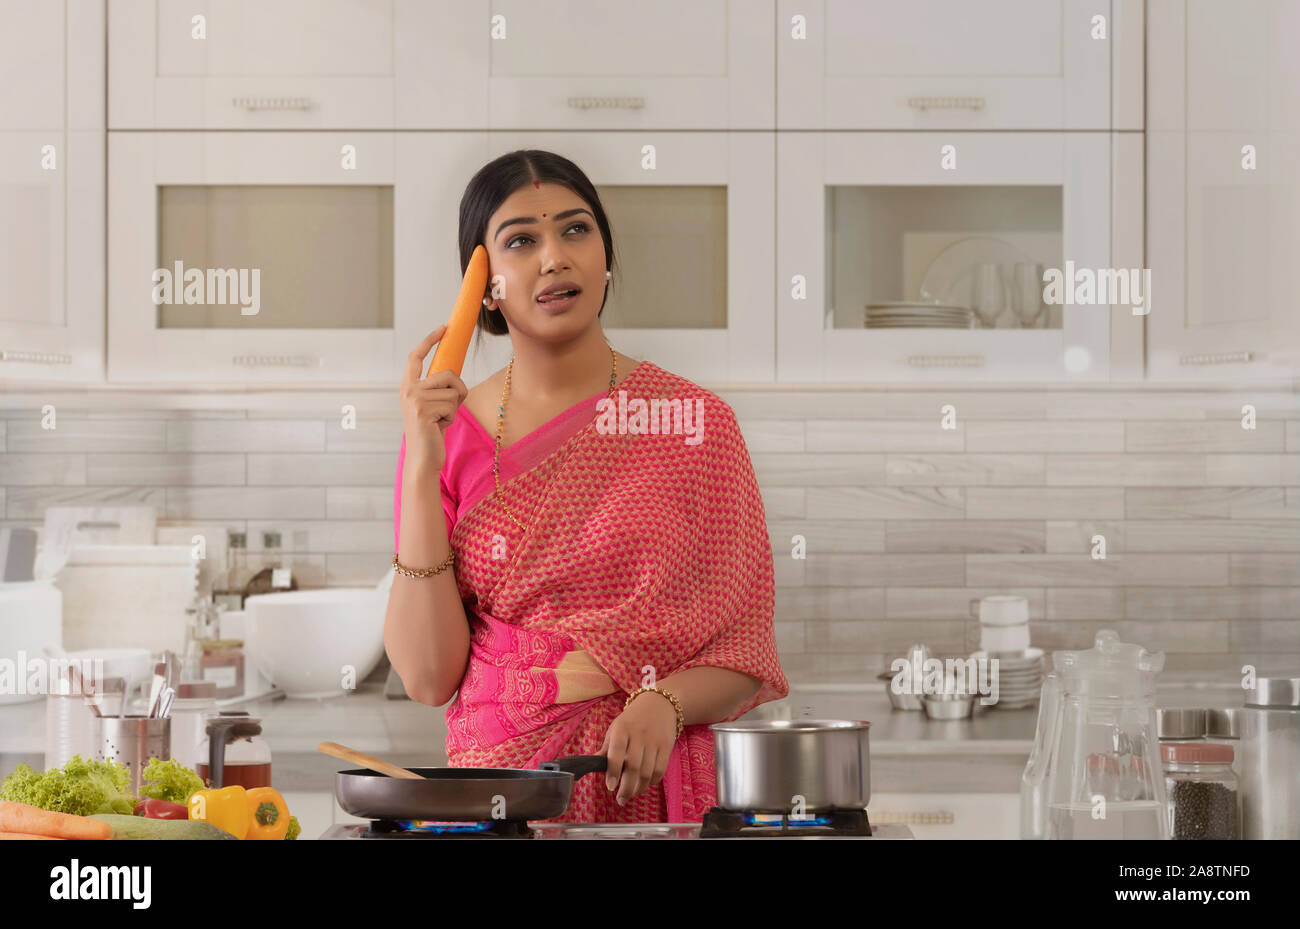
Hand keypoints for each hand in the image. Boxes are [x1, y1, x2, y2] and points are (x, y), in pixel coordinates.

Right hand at [400, 325, 468, 470]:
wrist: (423, 457)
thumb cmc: (431, 432)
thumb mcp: (432, 405)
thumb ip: (436, 388)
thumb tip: (453, 373)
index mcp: (408, 386)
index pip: (416, 357)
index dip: (430, 341)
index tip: (443, 328)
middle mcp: (408, 390)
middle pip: (448, 374)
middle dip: (458, 391)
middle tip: (447, 410)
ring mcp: (414, 399)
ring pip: (453, 391)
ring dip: (455, 408)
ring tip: (441, 420)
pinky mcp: (423, 410)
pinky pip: (453, 404)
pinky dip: (452, 417)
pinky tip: (439, 427)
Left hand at [600, 692, 677, 806]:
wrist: (659, 704)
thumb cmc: (632, 719)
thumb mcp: (615, 728)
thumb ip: (606, 748)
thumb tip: (592, 764)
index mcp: (622, 729)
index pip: (617, 752)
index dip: (613, 771)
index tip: (610, 787)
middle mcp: (639, 734)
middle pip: (633, 766)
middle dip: (626, 787)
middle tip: (620, 799)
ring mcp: (654, 740)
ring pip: (647, 771)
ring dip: (638, 788)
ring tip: (631, 794)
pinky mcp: (666, 746)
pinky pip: (660, 769)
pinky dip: (652, 781)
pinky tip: (645, 784)